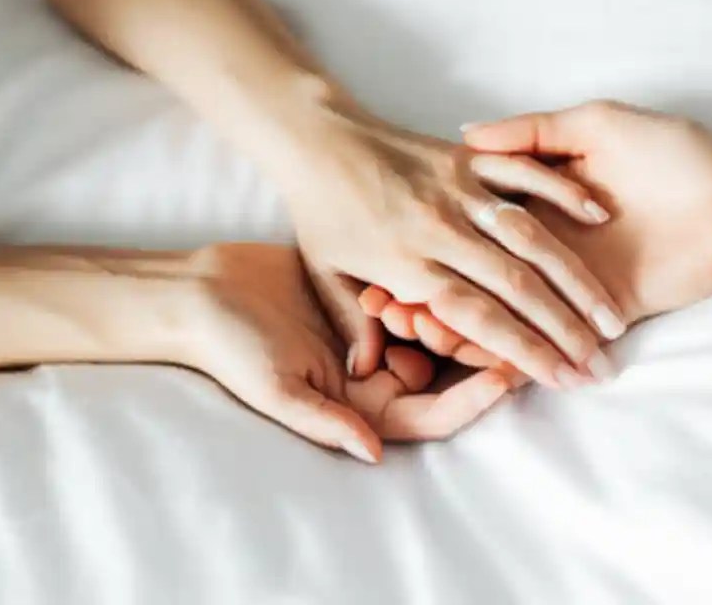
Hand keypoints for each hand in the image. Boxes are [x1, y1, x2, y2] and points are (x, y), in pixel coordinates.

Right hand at [180, 243, 523, 462]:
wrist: (200, 291)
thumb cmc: (231, 345)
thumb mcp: (276, 385)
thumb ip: (325, 420)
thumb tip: (373, 452)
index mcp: (360, 408)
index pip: (433, 414)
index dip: (473, 398)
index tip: (507, 373)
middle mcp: (376, 377)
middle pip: (446, 372)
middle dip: (477, 349)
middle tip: (511, 320)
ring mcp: (376, 336)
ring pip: (438, 330)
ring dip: (458, 311)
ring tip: (480, 286)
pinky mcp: (369, 298)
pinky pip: (416, 293)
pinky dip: (432, 283)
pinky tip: (453, 259)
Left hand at [276, 103, 626, 388]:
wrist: (316, 138)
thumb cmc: (320, 212)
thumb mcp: (324, 275)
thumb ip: (353, 324)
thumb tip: (363, 375)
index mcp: (406, 263)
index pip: (477, 317)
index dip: (524, 351)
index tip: (562, 378)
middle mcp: (440, 227)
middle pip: (516, 285)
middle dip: (565, 328)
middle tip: (601, 363)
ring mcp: (458, 188)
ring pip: (530, 236)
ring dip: (576, 277)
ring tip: (611, 316)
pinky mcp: (467, 157)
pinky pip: (522, 171)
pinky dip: (561, 190)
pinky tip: (599, 215)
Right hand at [357, 101, 711, 380]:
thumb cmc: (673, 151)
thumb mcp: (594, 125)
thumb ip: (532, 134)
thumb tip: (467, 133)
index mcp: (542, 201)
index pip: (470, 228)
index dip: (429, 239)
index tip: (389, 244)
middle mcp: (549, 248)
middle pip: (478, 277)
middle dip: (430, 294)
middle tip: (386, 305)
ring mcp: (574, 286)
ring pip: (505, 313)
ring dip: (458, 327)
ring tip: (415, 334)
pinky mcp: (601, 316)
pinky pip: (551, 337)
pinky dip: (511, 349)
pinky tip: (469, 352)